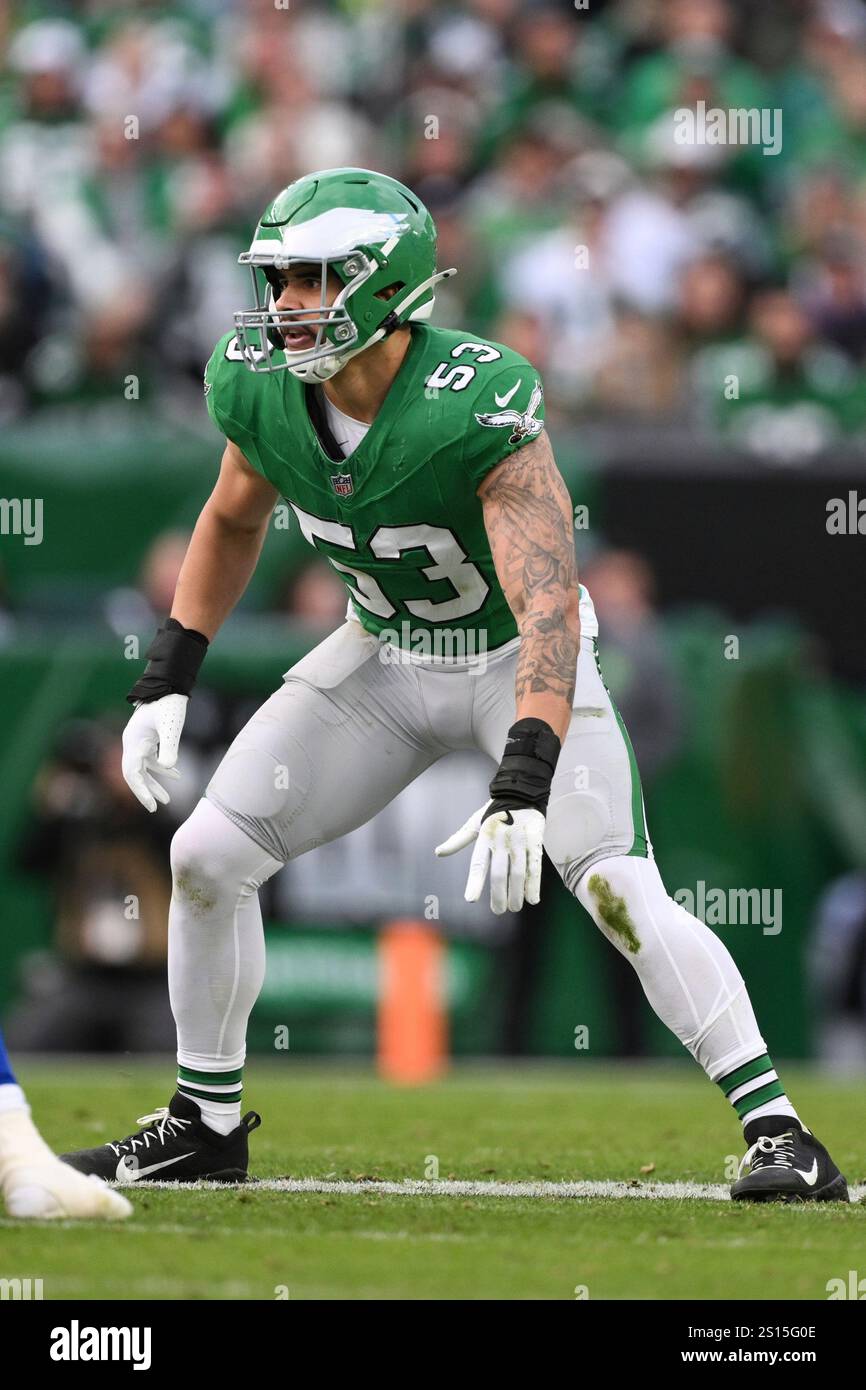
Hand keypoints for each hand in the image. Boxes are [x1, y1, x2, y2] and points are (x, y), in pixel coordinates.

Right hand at [121, 693, 186, 812]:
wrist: (169, 683)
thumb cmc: (169, 703)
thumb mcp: (172, 726)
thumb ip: (170, 746)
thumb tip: (168, 768)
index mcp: (133, 741)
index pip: (132, 773)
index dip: (141, 791)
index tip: (152, 806)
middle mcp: (132, 742)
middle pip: (134, 774)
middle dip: (144, 792)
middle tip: (155, 809)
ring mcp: (139, 740)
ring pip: (143, 768)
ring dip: (154, 783)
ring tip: (167, 800)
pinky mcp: (148, 738)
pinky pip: (151, 759)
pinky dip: (162, 769)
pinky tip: (176, 776)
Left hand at [435, 802, 544, 913]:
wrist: (521, 792)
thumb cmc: (494, 812)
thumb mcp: (474, 823)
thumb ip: (458, 840)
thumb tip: (438, 852)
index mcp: (484, 836)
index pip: (478, 863)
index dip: (475, 881)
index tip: (471, 899)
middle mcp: (501, 840)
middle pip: (500, 872)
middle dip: (499, 895)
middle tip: (498, 911)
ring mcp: (519, 840)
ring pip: (518, 872)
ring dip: (516, 893)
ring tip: (514, 907)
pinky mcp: (535, 839)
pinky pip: (535, 865)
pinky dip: (534, 883)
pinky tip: (532, 899)